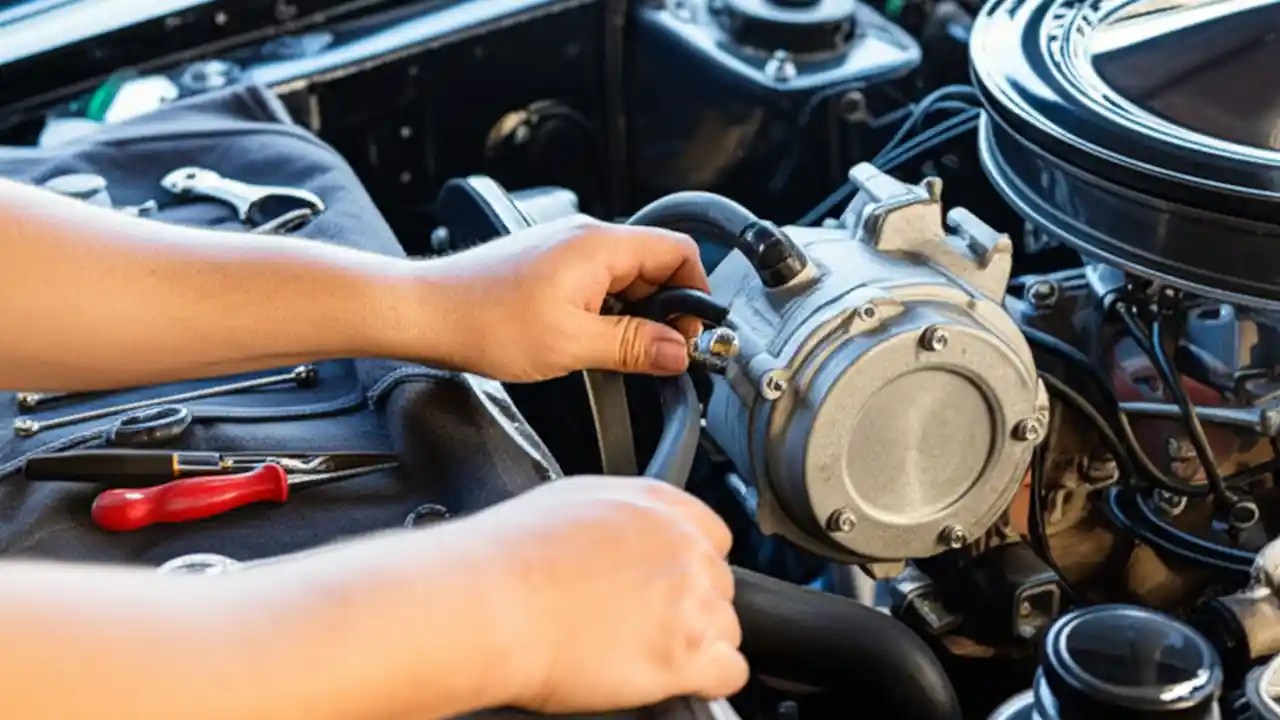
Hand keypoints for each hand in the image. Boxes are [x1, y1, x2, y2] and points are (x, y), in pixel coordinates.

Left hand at [417, 215, 707, 381]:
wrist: (426, 313)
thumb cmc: (484, 321)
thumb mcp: (571, 344)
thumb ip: (634, 347)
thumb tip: (678, 352)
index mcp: (600, 246)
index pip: (679, 251)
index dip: (695, 294)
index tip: (687, 335)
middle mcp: (587, 237)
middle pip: (656, 265)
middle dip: (666, 309)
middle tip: (657, 353)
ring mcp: (567, 249)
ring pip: (627, 277)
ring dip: (635, 315)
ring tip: (616, 351)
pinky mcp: (550, 264)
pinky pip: (599, 283)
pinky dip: (608, 311)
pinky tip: (590, 340)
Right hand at [460, 478, 746, 712]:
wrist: (491, 602)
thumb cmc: (510, 556)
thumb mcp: (573, 502)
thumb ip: (621, 517)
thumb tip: (625, 537)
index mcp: (660, 506)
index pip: (714, 538)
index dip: (690, 568)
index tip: (669, 587)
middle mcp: (684, 547)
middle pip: (719, 586)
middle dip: (691, 608)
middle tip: (645, 624)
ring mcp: (690, 601)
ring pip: (726, 630)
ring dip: (698, 645)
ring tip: (646, 654)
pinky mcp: (685, 654)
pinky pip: (730, 673)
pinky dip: (708, 682)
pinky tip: (673, 680)